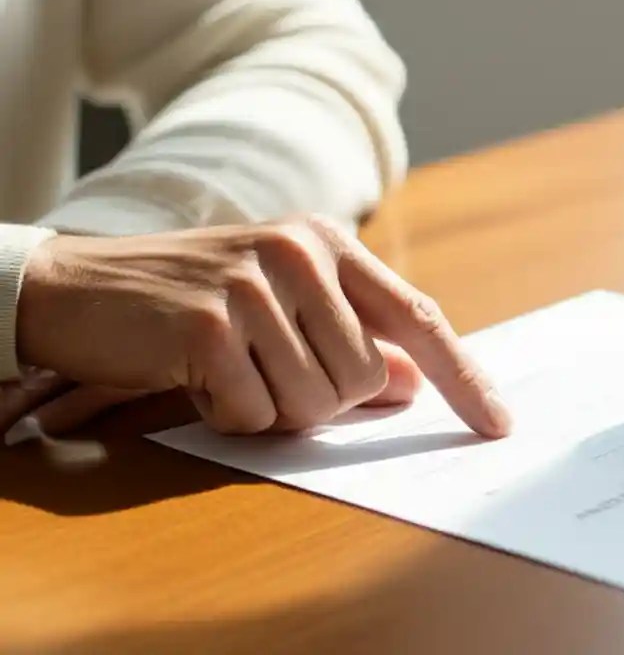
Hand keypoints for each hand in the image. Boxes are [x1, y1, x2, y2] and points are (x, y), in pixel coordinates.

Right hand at [15, 216, 508, 435]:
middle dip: (320, 400)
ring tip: (227, 368)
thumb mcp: (283, 306)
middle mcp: (300, 252)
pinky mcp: (208, 323)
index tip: (498, 422)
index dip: (464, 376)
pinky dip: (226, 414)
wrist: (82, 286)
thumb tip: (412, 384)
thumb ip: (353, 339)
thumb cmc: (194, 301)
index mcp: (329, 244)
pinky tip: (195, 375)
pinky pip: (252, 414)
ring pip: (313, 402)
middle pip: (363, 378)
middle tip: (263, 371)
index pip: (419, 317)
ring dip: (270, 408)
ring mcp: (253, 284)